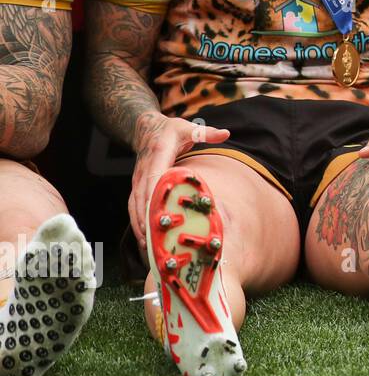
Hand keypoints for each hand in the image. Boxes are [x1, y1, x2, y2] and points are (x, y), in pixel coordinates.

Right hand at [130, 113, 230, 249]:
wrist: (146, 129)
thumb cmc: (171, 131)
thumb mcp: (189, 128)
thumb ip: (206, 132)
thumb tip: (226, 133)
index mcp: (158, 155)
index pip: (154, 177)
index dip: (155, 196)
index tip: (159, 213)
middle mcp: (144, 170)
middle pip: (142, 197)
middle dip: (147, 219)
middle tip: (156, 240)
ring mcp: (137, 180)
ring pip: (135, 205)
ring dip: (140, 226)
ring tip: (149, 247)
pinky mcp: (136, 187)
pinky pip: (134, 207)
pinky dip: (137, 223)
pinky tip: (144, 240)